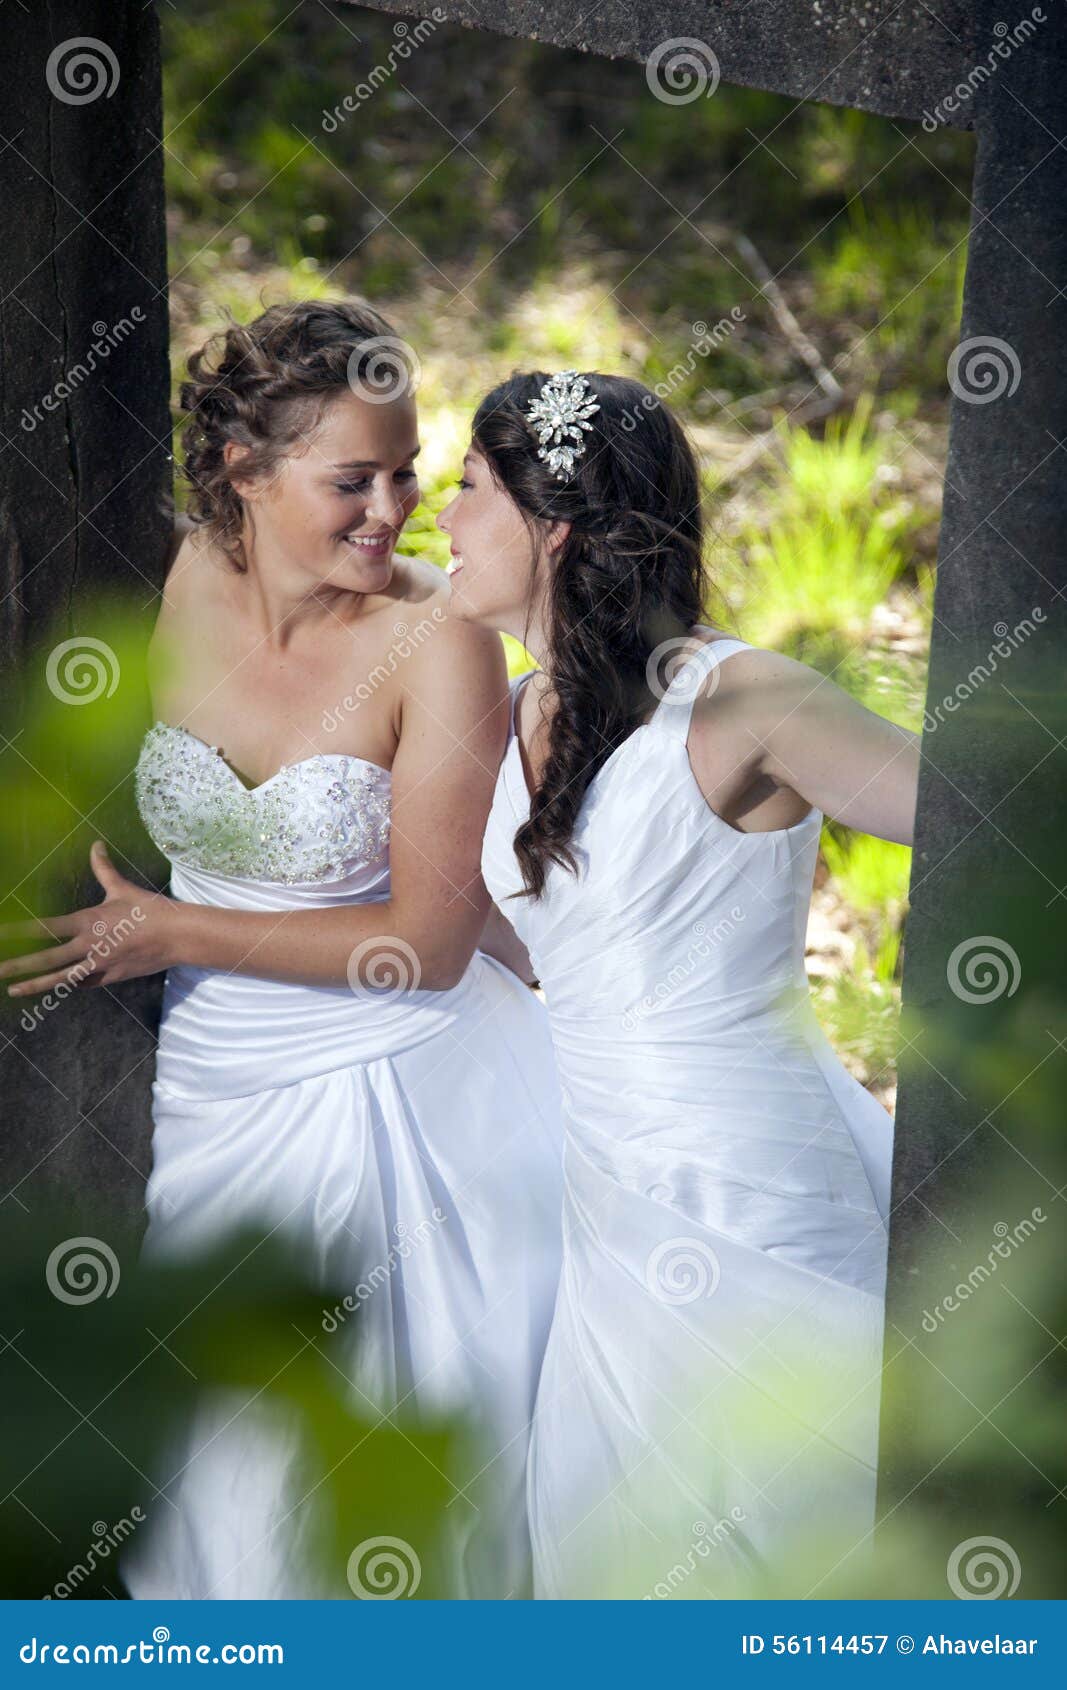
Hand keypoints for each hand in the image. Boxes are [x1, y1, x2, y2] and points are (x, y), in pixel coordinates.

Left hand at [1, 841, 179, 997]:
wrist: (177, 936)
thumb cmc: (150, 909)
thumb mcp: (123, 888)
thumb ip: (104, 868)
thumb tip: (96, 844)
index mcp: (88, 921)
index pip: (45, 927)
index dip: (18, 931)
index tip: (0, 934)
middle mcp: (88, 945)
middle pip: (46, 959)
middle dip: (18, 965)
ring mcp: (99, 965)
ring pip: (60, 979)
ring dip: (35, 985)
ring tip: (13, 990)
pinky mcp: (111, 977)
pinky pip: (84, 983)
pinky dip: (70, 984)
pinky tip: (58, 987)